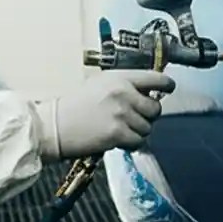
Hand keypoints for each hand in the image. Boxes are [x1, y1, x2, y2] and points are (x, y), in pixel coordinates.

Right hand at [46, 71, 175, 158]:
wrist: (54, 126)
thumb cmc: (74, 106)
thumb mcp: (99, 84)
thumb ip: (124, 86)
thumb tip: (148, 92)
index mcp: (119, 78)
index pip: (156, 78)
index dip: (166, 85)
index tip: (168, 88)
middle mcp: (123, 93)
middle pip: (156, 107)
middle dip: (148, 115)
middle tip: (133, 118)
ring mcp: (121, 114)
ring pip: (148, 127)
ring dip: (137, 131)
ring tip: (119, 129)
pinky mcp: (117, 133)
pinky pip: (138, 141)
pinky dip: (131, 143)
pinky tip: (118, 140)